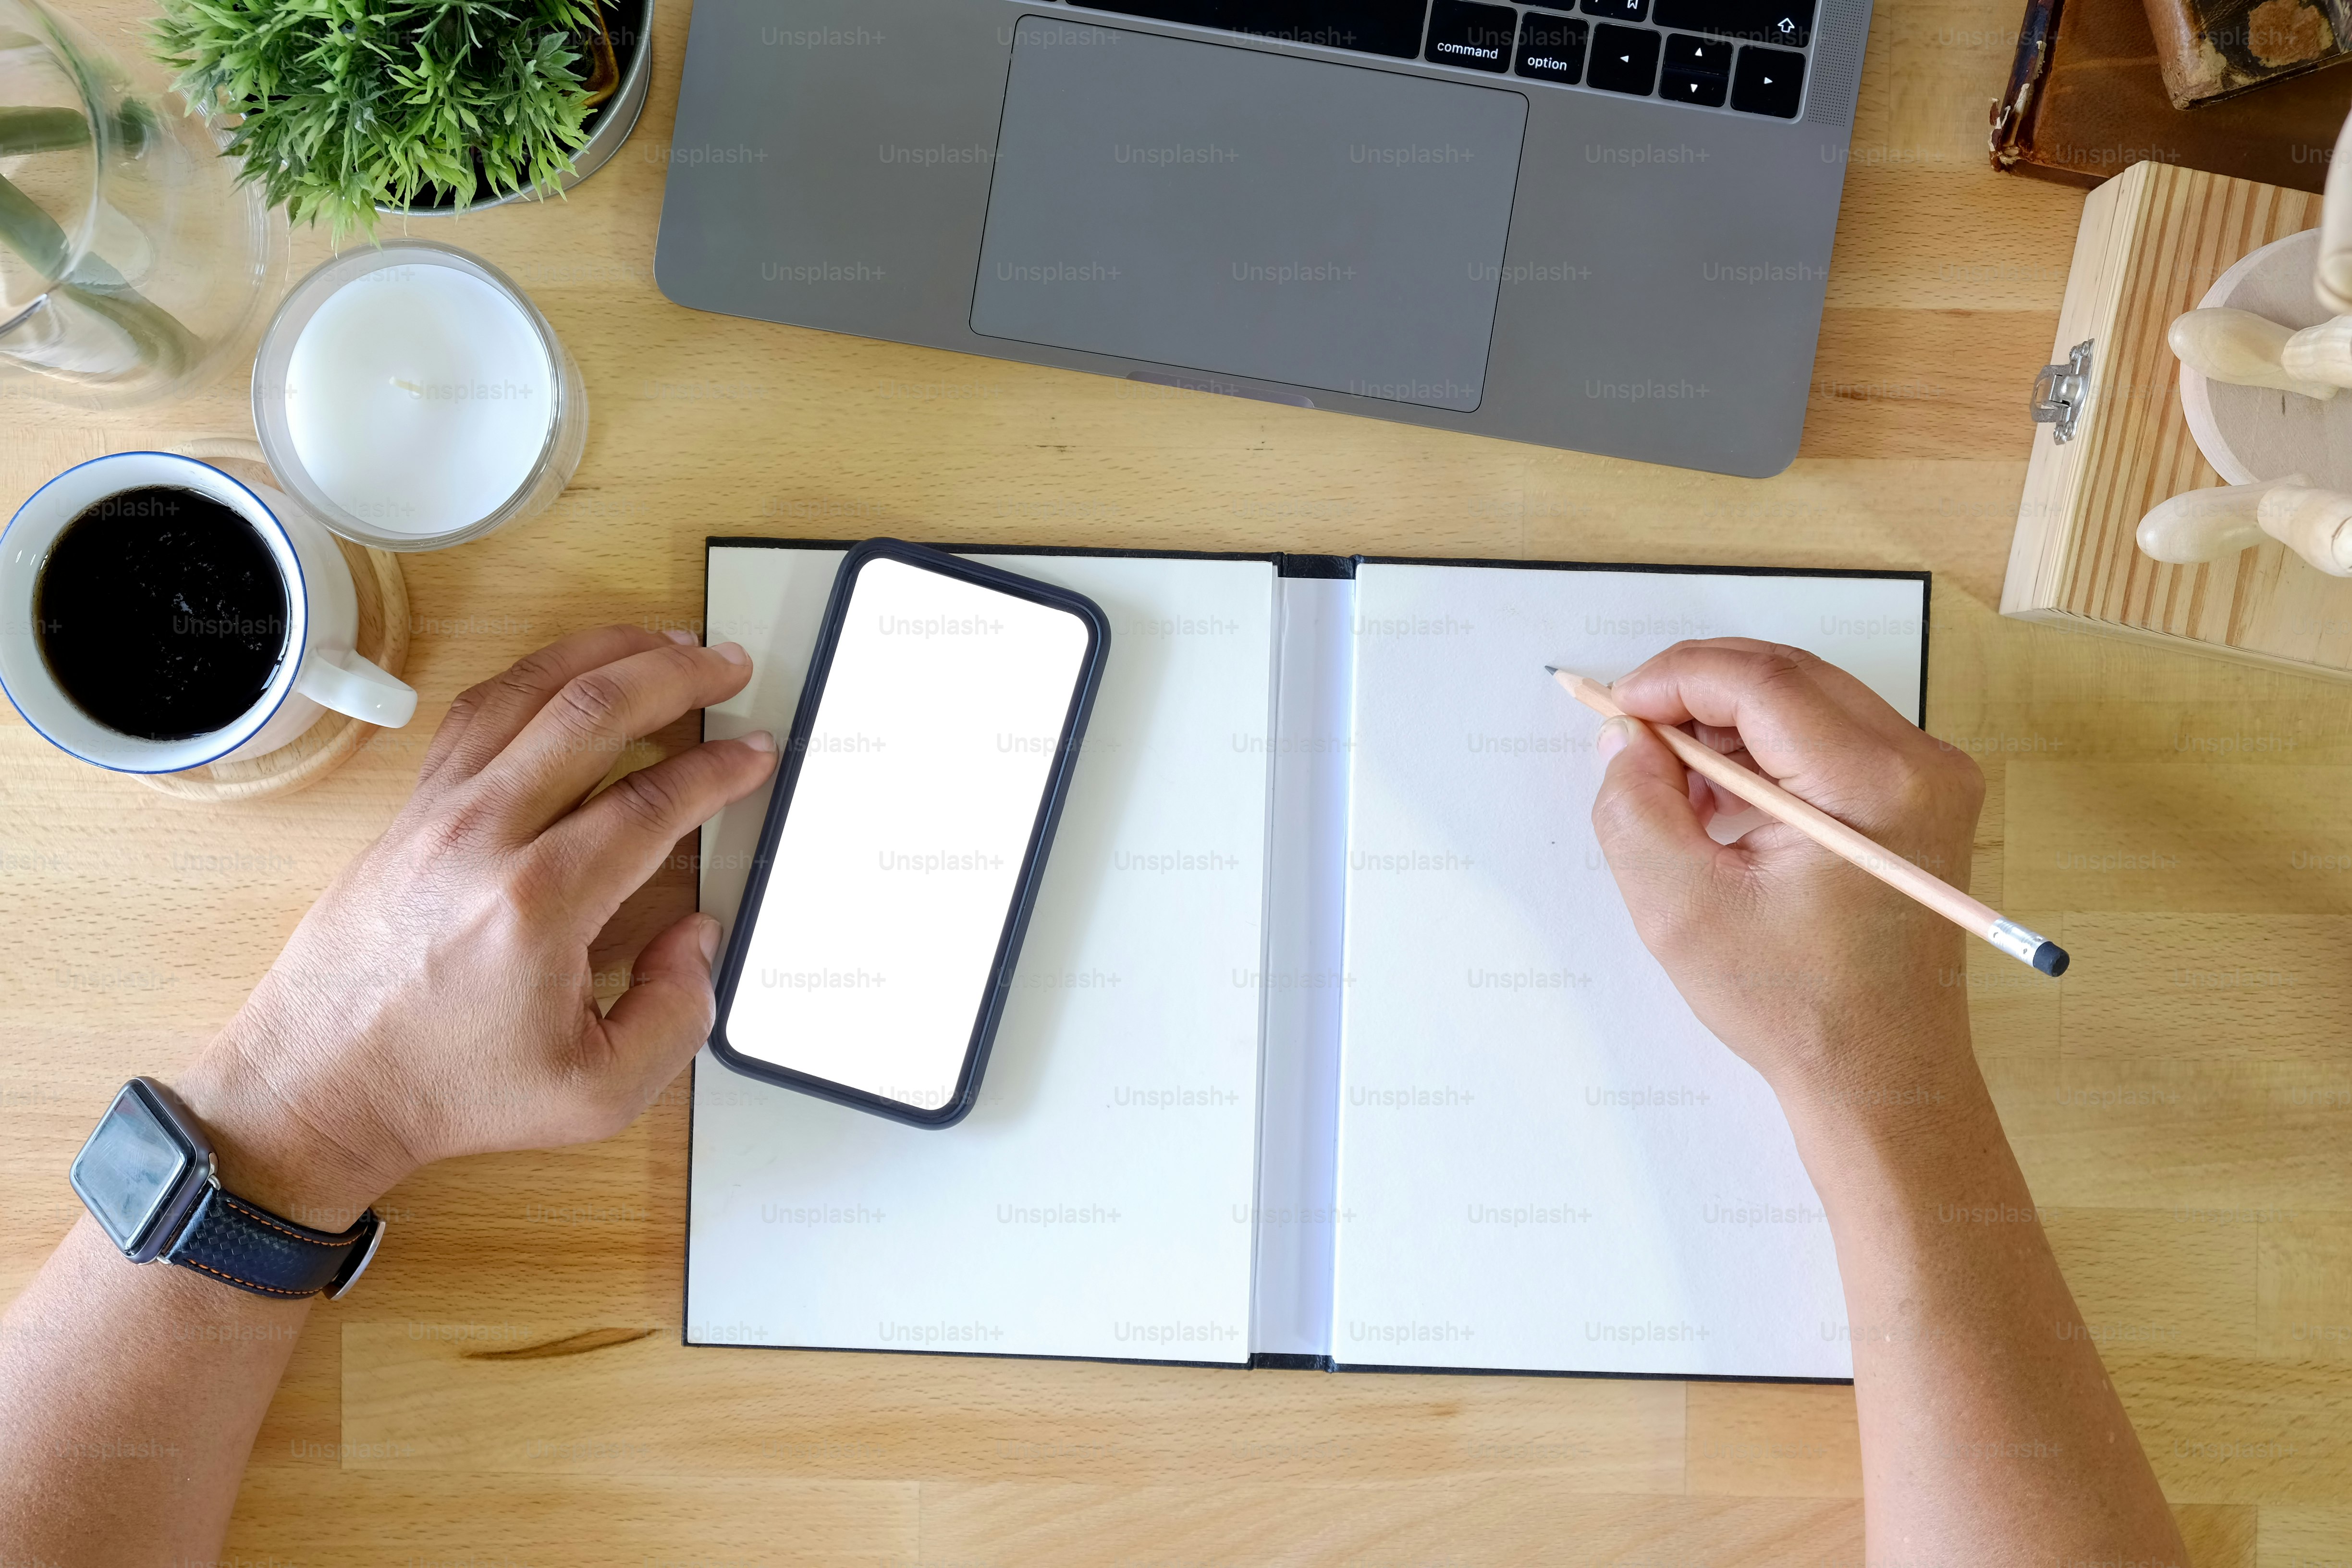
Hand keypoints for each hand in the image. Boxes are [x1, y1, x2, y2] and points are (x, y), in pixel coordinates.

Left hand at [174, 627, 778, 1228]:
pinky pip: (478, 712)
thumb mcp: (601, 1092)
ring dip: (606, 652)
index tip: (754, 752)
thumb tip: (697, 934)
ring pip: (530, 691)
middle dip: (676, 674)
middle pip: (594, 712)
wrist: (323, 1084)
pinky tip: (572, 670)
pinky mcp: (409, 811)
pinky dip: (535, 675)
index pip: (655, 802)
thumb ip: (678, 1013)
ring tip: (662, 641)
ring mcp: (438, 813)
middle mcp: (485, 837)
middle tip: (726, 664)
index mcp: (541, 903)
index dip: (719, 768)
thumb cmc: (449, 1089)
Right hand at [1588, 639, 1982, 1105]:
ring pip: (1807, 700)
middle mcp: (1921, 765)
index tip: (1616, 708)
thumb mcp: (1681, 909)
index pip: (1760, 681)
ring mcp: (1931, 779)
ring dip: (1729, 721)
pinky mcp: (1922, 799)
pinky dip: (1767, 749)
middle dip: (1698, 692)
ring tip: (1677, 781)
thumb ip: (1636, 808)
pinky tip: (1725, 800)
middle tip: (1633, 735)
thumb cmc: (1796, 1009)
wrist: (1883, 1077)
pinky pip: (1830, 737)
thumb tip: (1628, 739)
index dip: (1675, 677)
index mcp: (1873, 786)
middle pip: (1787, 677)